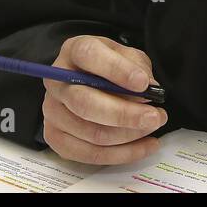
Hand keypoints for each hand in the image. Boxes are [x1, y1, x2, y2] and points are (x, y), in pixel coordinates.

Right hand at [41, 35, 167, 164]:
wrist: (87, 80)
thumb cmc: (109, 67)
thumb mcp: (126, 55)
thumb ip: (137, 67)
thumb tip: (148, 89)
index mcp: (73, 51)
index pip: (88, 56)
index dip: (117, 70)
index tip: (143, 83)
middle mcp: (57, 81)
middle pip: (85, 103)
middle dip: (125, 114)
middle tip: (154, 116)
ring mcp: (53, 111)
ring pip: (92, 134)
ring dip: (129, 135)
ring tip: (153, 126)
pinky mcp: (55, 137)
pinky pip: (90, 155)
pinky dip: (123, 154)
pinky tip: (145, 145)